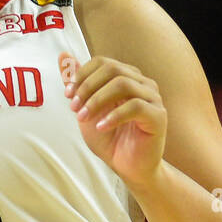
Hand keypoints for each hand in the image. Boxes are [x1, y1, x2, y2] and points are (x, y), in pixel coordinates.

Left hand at [59, 52, 165, 191]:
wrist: (126, 166)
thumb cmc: (108, 137)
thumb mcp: (85, 108)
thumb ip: (76, 83)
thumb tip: (63, 55)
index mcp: (126, 77)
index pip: (103, 62)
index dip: (82, 75)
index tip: (68, 95)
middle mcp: (142, 83)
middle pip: (112, 69)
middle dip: (87, 87)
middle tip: (74, 108)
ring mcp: (153, 98)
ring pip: (123, 84)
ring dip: (97, 100)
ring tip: (84, 118)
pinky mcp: (158, 116)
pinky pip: (136, 106)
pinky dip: (113, 115)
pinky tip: (101, 127)